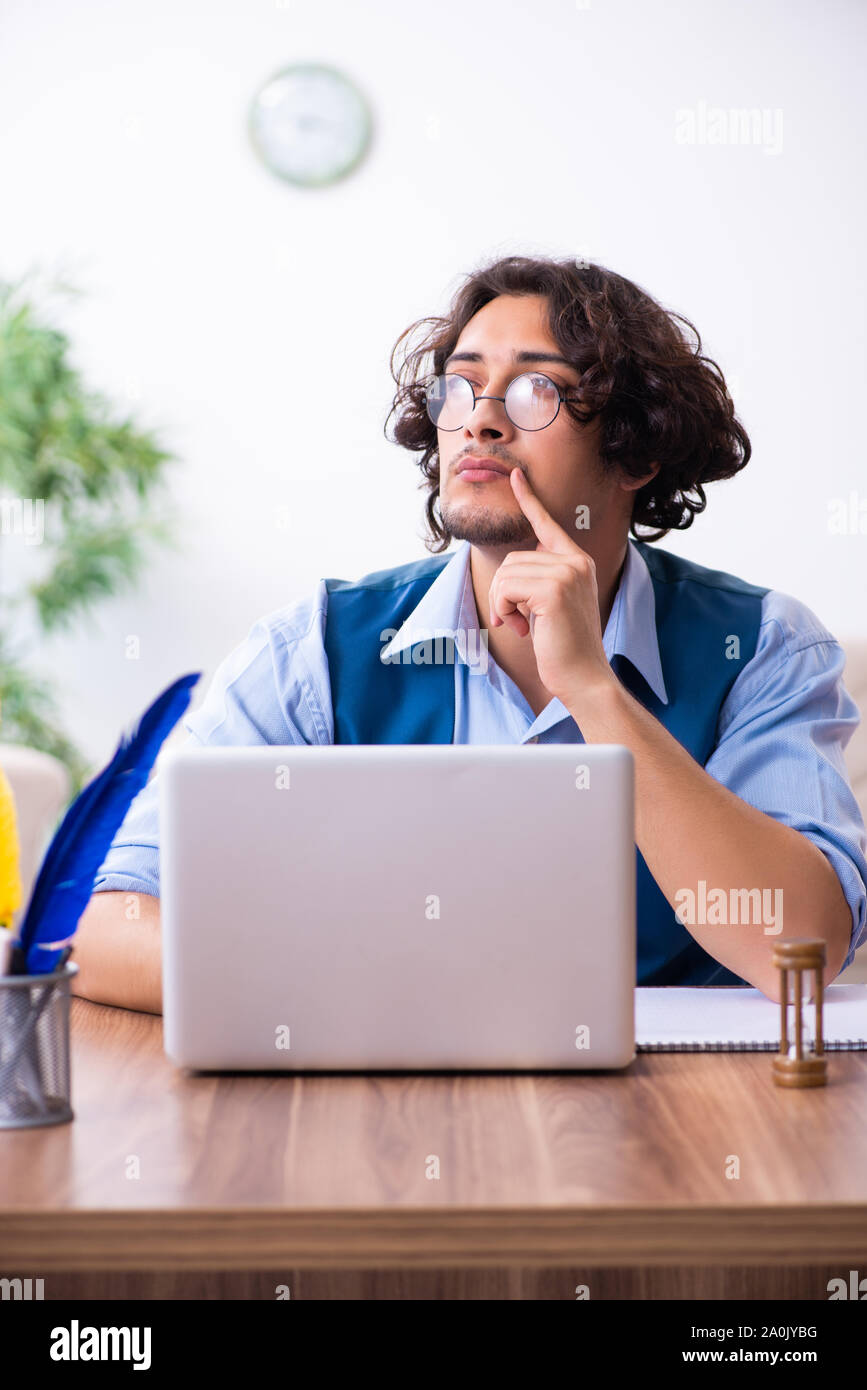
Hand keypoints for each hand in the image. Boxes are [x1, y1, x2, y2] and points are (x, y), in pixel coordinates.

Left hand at [487, 468, 616, 706]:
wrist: (585, 677)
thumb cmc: (565, 648)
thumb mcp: (553, 607)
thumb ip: (539, 582)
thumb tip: (509, 573)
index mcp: (578, 562)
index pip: (548, 525)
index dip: (529, 500)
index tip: (515, 477)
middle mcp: (575, 562)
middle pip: (512, 559)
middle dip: (504, 593)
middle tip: (519, 620)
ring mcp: (567, 573)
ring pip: (505, 574)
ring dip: (503, 605)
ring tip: (524, 626)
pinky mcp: (554, 590)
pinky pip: (506, 588)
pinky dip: (504, 610)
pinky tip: (523, 628)